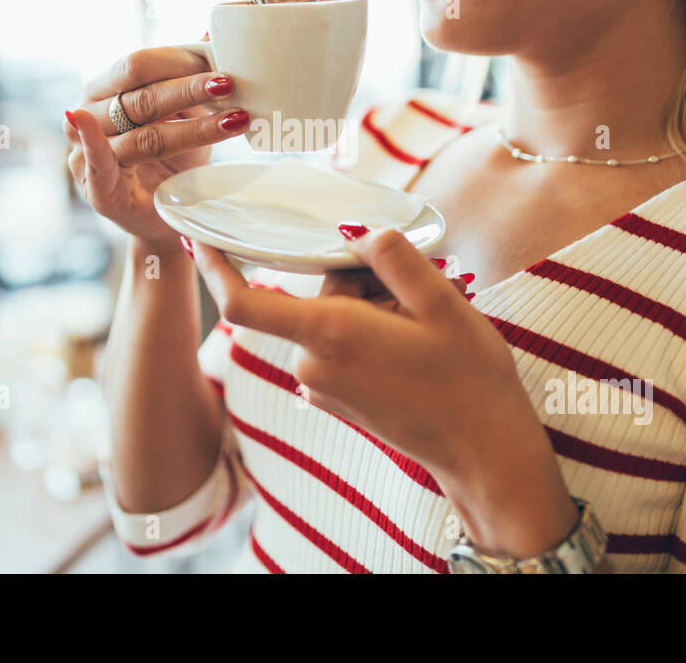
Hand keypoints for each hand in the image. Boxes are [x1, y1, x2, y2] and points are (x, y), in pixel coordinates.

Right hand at [64, 44, 249, 247]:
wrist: (162, 215)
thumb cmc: (170, 157)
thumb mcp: (183, 113)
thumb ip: (189, 78)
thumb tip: (212, 35)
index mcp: (105, 87)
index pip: (139, 65)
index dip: (180, 62)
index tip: (220, 62)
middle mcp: (89, 113)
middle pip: (143, 97)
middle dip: (191, 90)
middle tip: (230, 84)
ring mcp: (86, 151)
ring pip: (145, 135)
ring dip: (194, 128)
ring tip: (233, 119)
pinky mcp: (97, 189)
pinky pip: (99, 164)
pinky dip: (97, 146)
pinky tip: (98, 131)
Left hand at [187, 224, 576, 555]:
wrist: (484, 454)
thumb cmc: (468, 379)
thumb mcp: (442, 302)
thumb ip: (391, 256)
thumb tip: (353, 231)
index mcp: (330, 336)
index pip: (244, 303)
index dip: (215, 267)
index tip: (200, 237)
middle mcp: (314, 365)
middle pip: (313, 296)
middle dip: (359, 280)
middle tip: (420, 292)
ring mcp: (324, 387)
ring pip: (331, 319)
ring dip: (374, 306)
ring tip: (427, 323)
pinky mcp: (338, 400)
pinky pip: (340, 346)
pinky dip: (372, 332)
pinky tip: (417, 342)